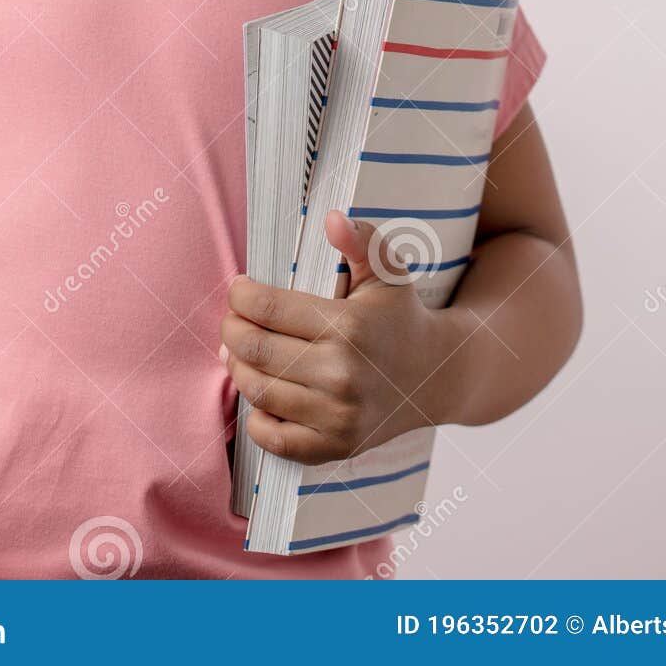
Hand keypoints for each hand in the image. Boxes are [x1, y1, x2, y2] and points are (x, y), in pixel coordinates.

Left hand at [220, 210, 469, 465]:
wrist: (434, 376)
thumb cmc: (400, 316)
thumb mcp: (387, 270)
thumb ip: (360, 240)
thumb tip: (331, 218)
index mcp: (348, 327)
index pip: (267, 309)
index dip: (240, 295)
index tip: (238, 287)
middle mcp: (342, 376)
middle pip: (255, 350)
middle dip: (231, 329)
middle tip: (232, 318)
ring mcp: (338, 416)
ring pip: (258, 391)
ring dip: (237, 367)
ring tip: (239, 349)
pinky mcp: (335, 447)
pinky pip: (274, 439)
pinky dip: (255, 416)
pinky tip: (260, 390)